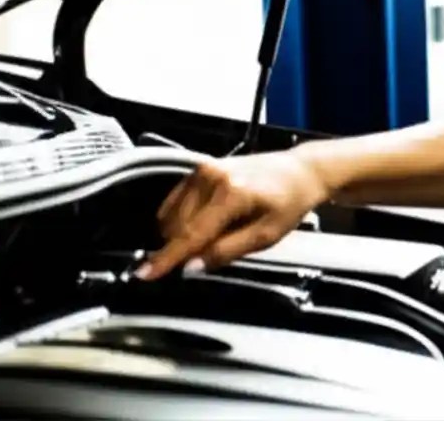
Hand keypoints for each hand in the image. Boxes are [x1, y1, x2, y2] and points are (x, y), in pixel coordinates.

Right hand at [137, 150, 333, 279]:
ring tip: (214, 235)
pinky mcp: (199, 168)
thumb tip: (191, 268)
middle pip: (177, 225)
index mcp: (231, 194)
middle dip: (183, 248)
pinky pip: (175, 201)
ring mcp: (202, 169)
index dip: (167, 257)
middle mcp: (210, 177)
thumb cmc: (289, 205)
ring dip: (180, 234)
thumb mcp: (266, 236)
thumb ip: (227, 251)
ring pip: (171, 214)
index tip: (143, 275)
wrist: (300, 171)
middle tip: (209, 254)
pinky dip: (180, 219)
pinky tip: (202, 224)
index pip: (192, 233)